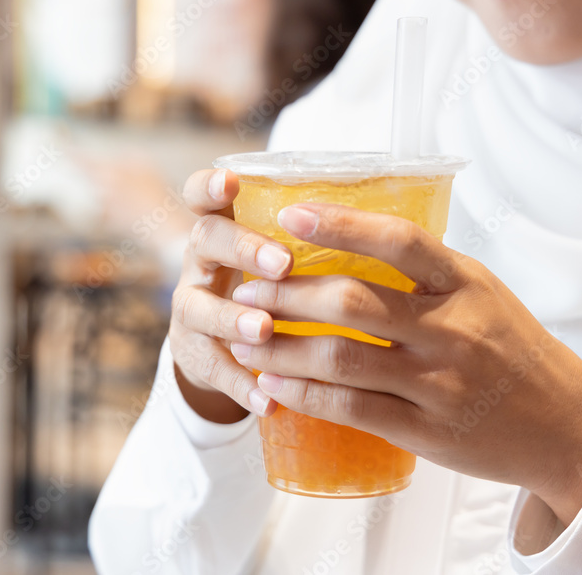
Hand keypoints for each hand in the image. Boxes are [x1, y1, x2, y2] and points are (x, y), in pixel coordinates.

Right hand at [168, 169, 290, 422]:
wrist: (222, 343)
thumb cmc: (272, 286)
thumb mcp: (278, 255)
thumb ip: (313, 239)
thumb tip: (389, 225)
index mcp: (226, 227)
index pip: (204, 194)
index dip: (211, 186)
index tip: (232, 182)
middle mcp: (201, 261)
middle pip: (205, 240)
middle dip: (243, 249)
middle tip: (282, 264)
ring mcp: (191, 308)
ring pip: (197, 308)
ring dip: (232, 319)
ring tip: (264, 329)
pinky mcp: (194, 354)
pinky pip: (213, 370)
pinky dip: (240, 385)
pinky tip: (267, 400)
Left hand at [230, 202, 581, 525]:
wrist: (570, 429)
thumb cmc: (515, 351)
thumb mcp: (483, 295)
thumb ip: (425, 274)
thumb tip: (348, 243)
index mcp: (466, 284)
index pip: (397, 239)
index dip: (339, 223)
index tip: (288, 215)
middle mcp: (454, 329)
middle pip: (352, 302)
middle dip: (285, 294)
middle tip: (245, 290)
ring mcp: (441, 384)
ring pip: (341, 359)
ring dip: (281, 348)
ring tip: (244, 339)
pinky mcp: (428, 432)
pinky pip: (351, 410)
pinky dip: (303, 396)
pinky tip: (272, 386)